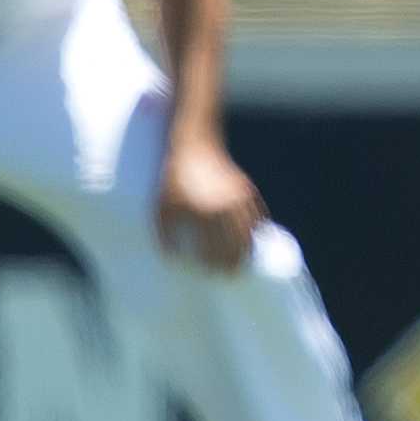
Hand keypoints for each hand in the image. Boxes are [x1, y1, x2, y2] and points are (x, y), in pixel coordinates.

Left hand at [157, 139, 266, 270]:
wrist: (194, 145)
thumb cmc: (173, 178)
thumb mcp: (162, 209)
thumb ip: (166, 237)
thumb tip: (172, 259)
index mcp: (207, 215)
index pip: (216, 249)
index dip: (214, 265)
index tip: (210, 274)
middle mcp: (228, 208)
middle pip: (238, 245)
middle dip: (235, 262)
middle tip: (230, 274)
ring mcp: (240, 198)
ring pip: (251, 232)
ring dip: (247, 249)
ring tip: (242, 261)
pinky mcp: (246, 189)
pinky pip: (257, 215)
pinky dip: (257, 228)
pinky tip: (253, 236)